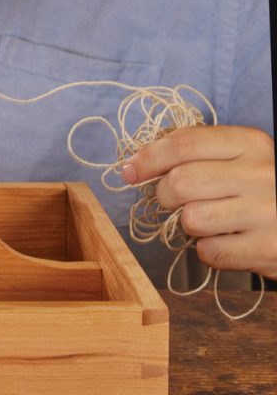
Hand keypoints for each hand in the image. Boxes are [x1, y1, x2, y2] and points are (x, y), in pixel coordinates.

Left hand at [122, 125, 276, 278]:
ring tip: (214, 222)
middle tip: (177, 202)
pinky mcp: (266, 248)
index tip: (131, 171)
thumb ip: (197, 154)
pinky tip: (229, 242)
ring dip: (191, 226)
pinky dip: (209, 251)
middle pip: (180, 182)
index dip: (149, 158)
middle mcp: (262, 174)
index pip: (185, 143)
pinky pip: (208, 251)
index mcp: (252, 144)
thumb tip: (137, 164)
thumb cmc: (261, 193)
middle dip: (165, 196)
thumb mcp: (240, 161)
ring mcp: (266, 211)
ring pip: (191, 218)